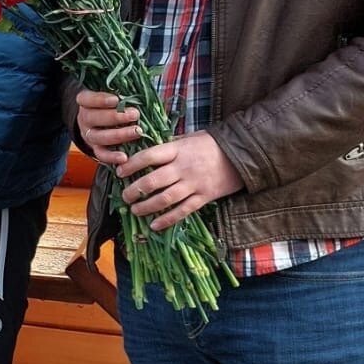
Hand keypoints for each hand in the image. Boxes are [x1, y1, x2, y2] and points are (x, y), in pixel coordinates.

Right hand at [75, 90, 142, 167]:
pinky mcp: (95, 148)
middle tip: (134, 114)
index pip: (86, 99)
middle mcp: (84, 119)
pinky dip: (111, 157)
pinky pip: (100, 155)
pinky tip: (125, 157)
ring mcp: (89, 135)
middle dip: (115, 117)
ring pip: (98, 136)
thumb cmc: (111, 105)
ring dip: (119, 135)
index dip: (100, 100)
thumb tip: (144, 91)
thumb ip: (123, 92)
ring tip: (137, 131)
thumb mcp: (113, 94)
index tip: (116, 99)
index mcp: (85, 102)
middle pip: (93, 118)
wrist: (99, 122)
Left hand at [117, 130, 241, 232]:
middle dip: (134, 190)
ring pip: (165, 198)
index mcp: (178, 149)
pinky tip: (154, 225)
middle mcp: (184, 167)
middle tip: (124, 196)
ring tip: (134, 210)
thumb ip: (169, 146)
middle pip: (153, 180)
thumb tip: (146, 149)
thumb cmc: (212, 144)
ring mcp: (194, 183)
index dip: (131, 165)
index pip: (148, 156)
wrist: (244, 154)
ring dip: (146, 207)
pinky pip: (183, 211)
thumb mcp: (189, 138)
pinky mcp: (204, 197)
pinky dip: (167, 219)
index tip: (119, 172)